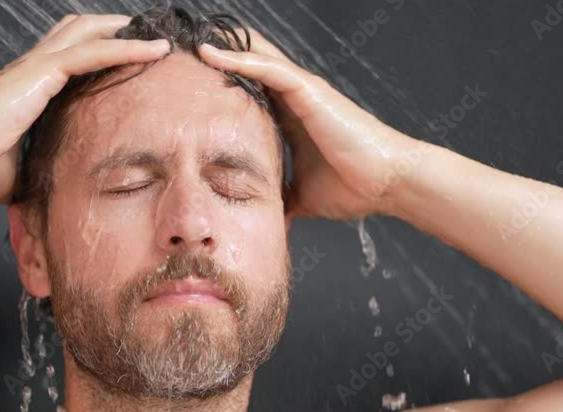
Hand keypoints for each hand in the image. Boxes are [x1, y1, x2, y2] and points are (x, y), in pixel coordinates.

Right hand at [0, 15, 169, 203]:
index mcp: (27, 87)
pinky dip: (126, 48)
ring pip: (90, 31)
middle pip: (80, 29)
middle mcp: (32, 68)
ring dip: (127, 31)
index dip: (97, 49)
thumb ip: (41, 171)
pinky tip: (154, 50)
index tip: (126, 59)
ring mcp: (36, 66)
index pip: (68, 55)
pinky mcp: (41, 72)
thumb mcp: (21, 171)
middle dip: (116, 28)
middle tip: (149, 36)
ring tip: (160, 38)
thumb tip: (56, 195)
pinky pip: (94, 52)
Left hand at [198, 31, 425, 219]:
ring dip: (219, 48)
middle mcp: (292, 98)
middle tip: (176, 51)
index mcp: (288, 118)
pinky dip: (239, 58)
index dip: (218, 83)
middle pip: (247, 67)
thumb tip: (263, 221)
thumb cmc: (352, 187)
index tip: (183, 83)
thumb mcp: (302, 197)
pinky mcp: (309, 92)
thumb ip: (281, 200)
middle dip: (215, 57)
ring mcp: (301, 92)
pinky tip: (210, 52)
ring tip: (184, 39)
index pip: (247, 92)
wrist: (386, 184)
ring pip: (253, 59)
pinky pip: (268, 69)